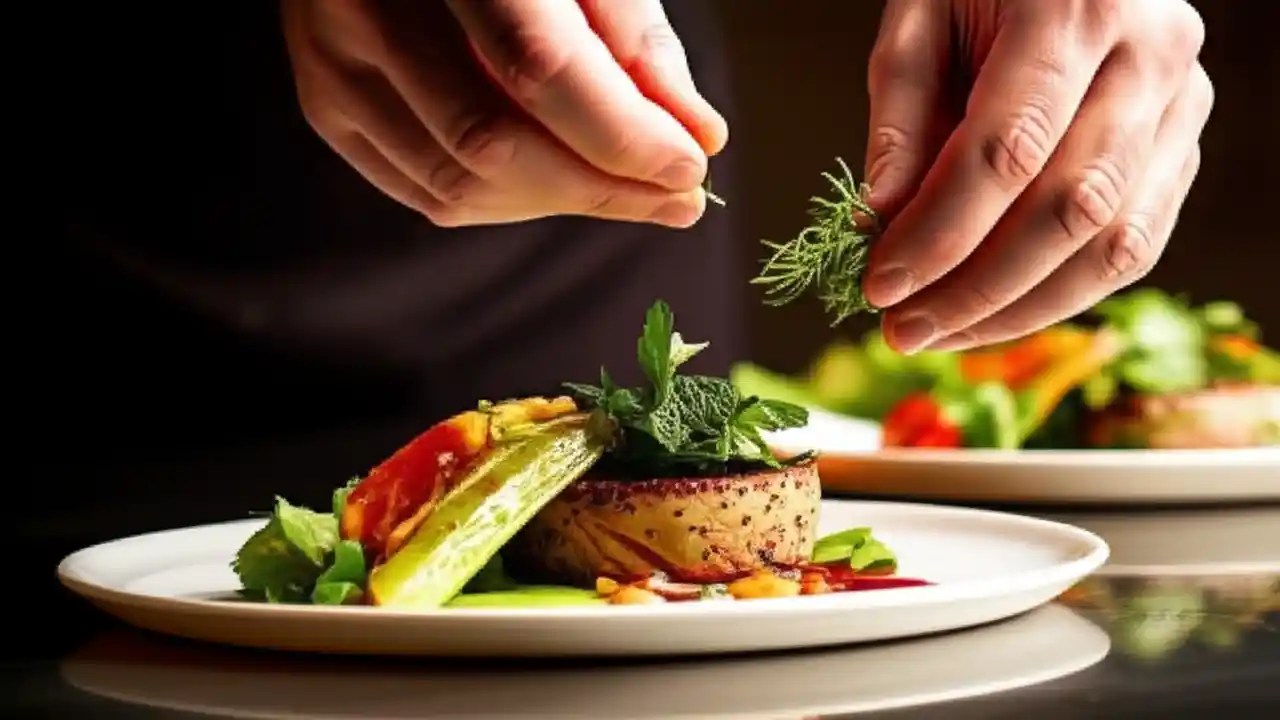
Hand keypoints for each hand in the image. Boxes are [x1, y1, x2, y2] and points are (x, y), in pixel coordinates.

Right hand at [279, 0, 726, 227]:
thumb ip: (634, 37)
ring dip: (560, 203)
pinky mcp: (324, 103)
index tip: (690, 167)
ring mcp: (331, 60)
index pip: (536, 65)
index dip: (621, 133)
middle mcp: (364, 4)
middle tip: (675, 197)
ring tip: (629, 192)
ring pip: (458, 183)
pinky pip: (427, 193)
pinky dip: (508, 204)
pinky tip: (558, 185)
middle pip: (492, 141)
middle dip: (600, 188)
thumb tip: (694, 137)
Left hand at [861, 0, 1212, 352]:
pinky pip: (1134, 244)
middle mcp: (1150, 55)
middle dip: (975, 287)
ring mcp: (1182, 104)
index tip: (880, 284)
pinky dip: (1062, 294)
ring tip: (941, 333)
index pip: (1007, 150)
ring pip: (1112, 242)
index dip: (939, 232)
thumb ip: (901, 114)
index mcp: (1076, 6)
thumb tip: (882, 220)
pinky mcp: (1184, 147)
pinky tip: (995, 313)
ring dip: (1019, 308)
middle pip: (1067, 207)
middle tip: (902, 329)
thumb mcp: (919, 16)